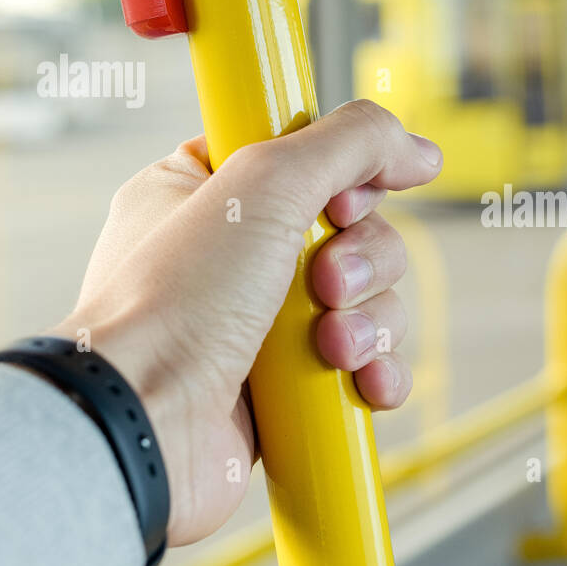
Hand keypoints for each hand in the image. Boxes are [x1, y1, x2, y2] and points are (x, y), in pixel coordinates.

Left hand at [48, 100, 441, 545]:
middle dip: (362, 261)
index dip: (345, 179)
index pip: (308, 157)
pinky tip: (364, 381)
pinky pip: (367, 363)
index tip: (341, 203)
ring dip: (369, 321)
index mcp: (207, 191)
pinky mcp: (289, 385)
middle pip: (357, 231)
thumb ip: (350, 143)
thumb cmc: (174, 303)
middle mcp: (236, 255)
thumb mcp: (264, 183)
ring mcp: (263, 323)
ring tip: (330, 346)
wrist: (147, 422)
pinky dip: (377, 370)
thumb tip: (419, 148)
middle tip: (325, 284)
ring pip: (370, 299)